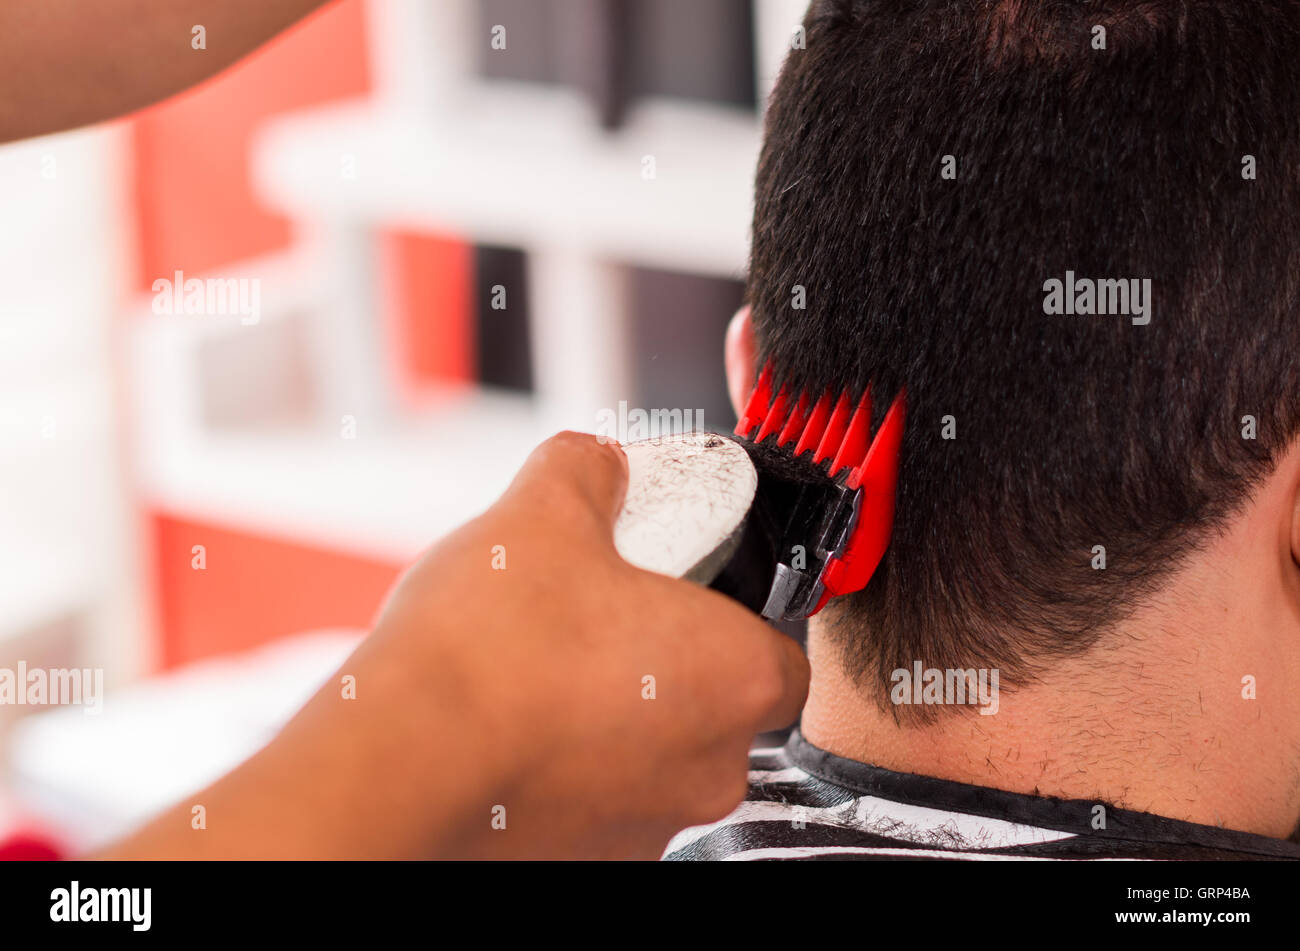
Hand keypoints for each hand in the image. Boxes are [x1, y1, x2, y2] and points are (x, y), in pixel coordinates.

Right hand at [100, 432, 807, 858]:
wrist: (398, 763)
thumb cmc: (489, 650)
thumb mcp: (543, 511)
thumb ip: (589, 472)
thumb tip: (597, 463)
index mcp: (737, 678)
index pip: (781, 652)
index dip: (733, 615)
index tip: (682, 593)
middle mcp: (711, 768)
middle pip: (715, 706)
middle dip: (662, 663)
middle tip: (598, 621)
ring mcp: (648, 827)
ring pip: (652, 757)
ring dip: (612, 716)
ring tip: (536, 670)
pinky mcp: (583, 860)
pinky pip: (595, 799)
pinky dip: (564, 764)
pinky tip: (507, 724)